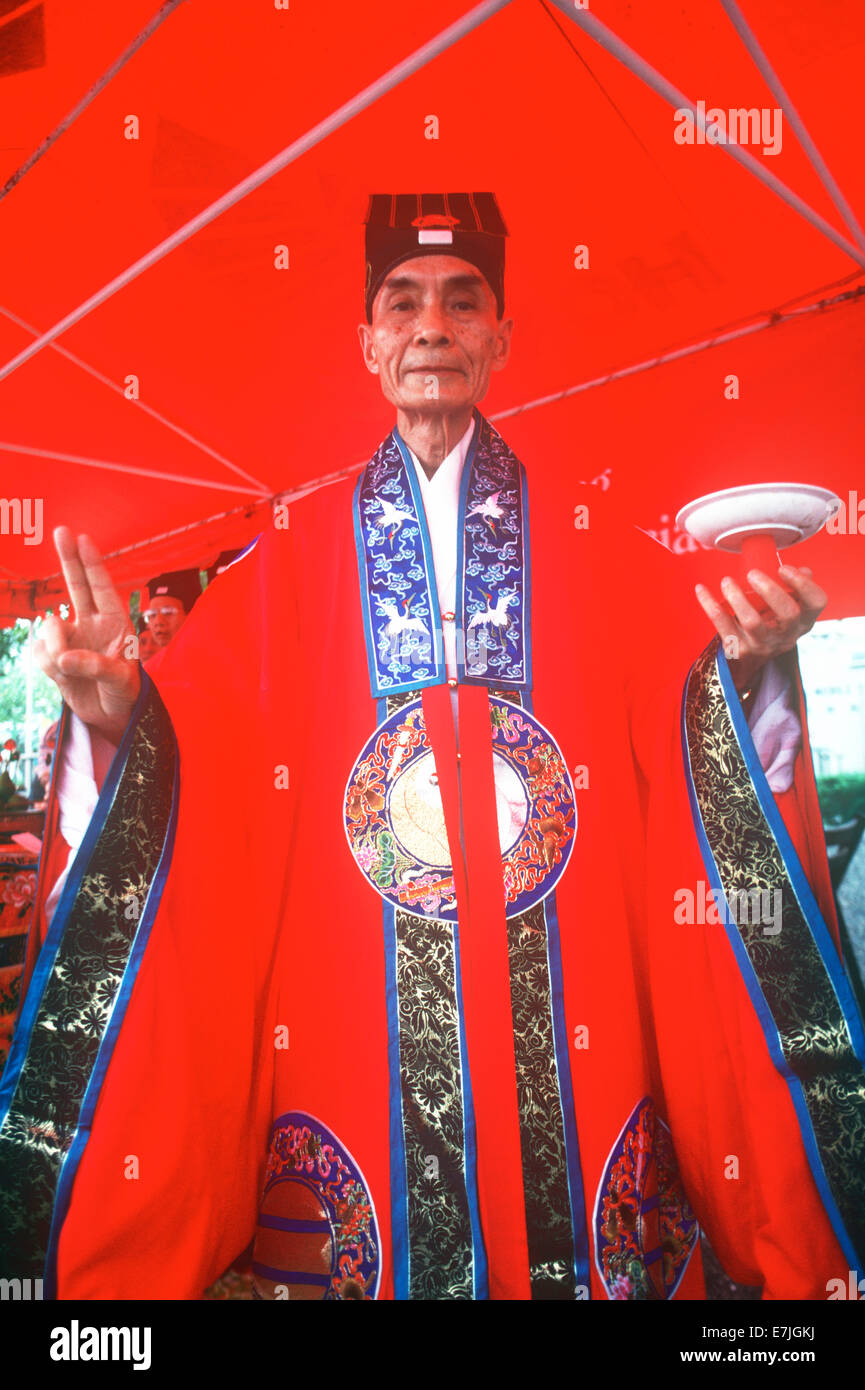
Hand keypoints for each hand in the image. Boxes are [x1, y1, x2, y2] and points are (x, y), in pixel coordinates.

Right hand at [34, 528, 140, 741]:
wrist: (108, 715)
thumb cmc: (124, 693)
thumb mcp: (120, 681)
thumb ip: (97, 666)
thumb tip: (64, 656)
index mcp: (116, 622)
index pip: (103, 588)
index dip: (92, 564)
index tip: (84, 539)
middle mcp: (92, 623)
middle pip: (76, 585)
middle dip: (68, 558)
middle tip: (61, 530)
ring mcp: (70, 636)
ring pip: (50, 626)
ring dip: (56, 649)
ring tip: (69, 670)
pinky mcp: (52, 653)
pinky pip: (39, 650)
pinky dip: (47, 665)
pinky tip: (61, 676)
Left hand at [694, 565, 826, 692]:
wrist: (752, 659)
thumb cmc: (772, 622)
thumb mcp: (789, 607)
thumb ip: (795, 588)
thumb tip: (801, 570)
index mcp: (804, 619)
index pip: (816, 602)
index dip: (803, 584)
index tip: (783, 568)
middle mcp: (787, 634)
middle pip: (787, 613)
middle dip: (770, 590)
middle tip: (752, 573)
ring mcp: (762, 644)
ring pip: (753, 622)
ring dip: (738, 598)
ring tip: (726, 581)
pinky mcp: (739, 650)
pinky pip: (723, 626)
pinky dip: (710, 605)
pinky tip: (701, 589)